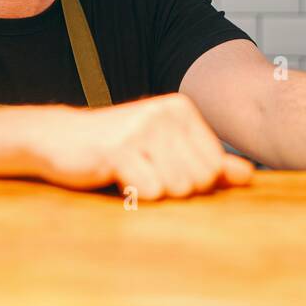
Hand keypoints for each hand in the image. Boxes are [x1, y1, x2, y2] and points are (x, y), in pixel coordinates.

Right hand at [34, 93, 254, 199]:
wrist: (57, 138)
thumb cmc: (117, 148)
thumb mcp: (165, 151)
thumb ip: (208, 163)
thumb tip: (248, 175)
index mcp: (181, 109)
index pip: (214, 167)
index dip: (191, 181)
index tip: (161, 166)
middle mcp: (165, 113)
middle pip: (199, 180)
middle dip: (172, 187)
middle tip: (143, 171)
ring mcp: (142, 129)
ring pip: (176, 188)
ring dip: (151, 191)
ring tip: (130, 172)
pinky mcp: (119, 149)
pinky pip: (149, 192)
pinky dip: (133, 195)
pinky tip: (116, 176)